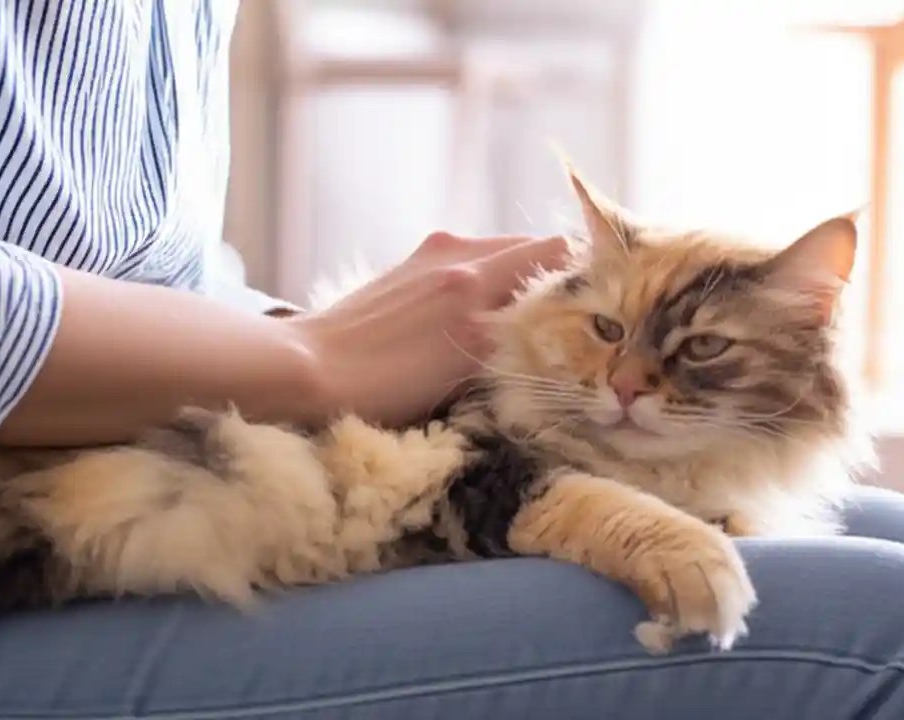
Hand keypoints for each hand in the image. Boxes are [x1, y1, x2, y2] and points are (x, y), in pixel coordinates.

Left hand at [288, 231, 568, 425]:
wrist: (302, 373)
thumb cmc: (383, 383)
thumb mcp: (465, 368)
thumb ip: (518, 336)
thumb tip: (559, 322)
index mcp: (475, 275)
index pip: (558, 250)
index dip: (585, 273)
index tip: (601, 304)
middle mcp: (455, 253)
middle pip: (529, 249)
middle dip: (552, 280)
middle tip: (566, 321)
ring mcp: (427, 258)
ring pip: (496, 257)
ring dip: (515, 284)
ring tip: (520, 326)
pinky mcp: (405, 271)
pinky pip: (464, 266)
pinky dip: (482, 287)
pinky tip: (471, 324)